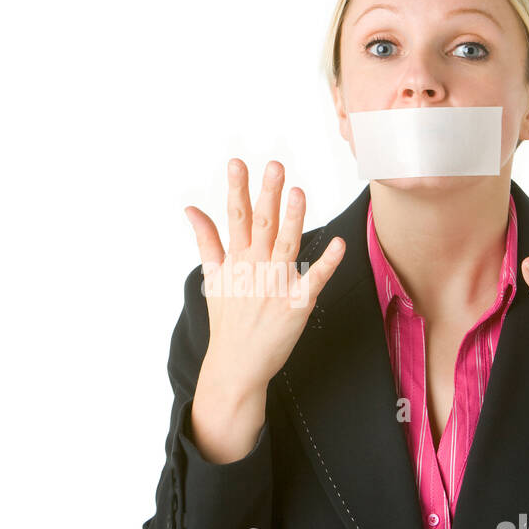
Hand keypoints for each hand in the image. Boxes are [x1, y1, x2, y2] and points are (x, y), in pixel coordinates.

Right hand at [184, 158, 345, 395]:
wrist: (236, 365)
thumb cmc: (227, 320)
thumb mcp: (212, 278)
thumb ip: (206, 240)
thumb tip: (191, 208)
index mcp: (236, 260)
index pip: (235, 217)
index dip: (237, 189)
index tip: (238, 163)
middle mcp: (254, 269)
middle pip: (262, 225)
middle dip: (267, 195)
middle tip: (275, 166)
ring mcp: (275, 287)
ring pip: (286, 246)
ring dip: (293, 220)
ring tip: (298, 192)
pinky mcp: (296, 306)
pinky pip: (314, 281)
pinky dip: (326, 263)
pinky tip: (337, 244)